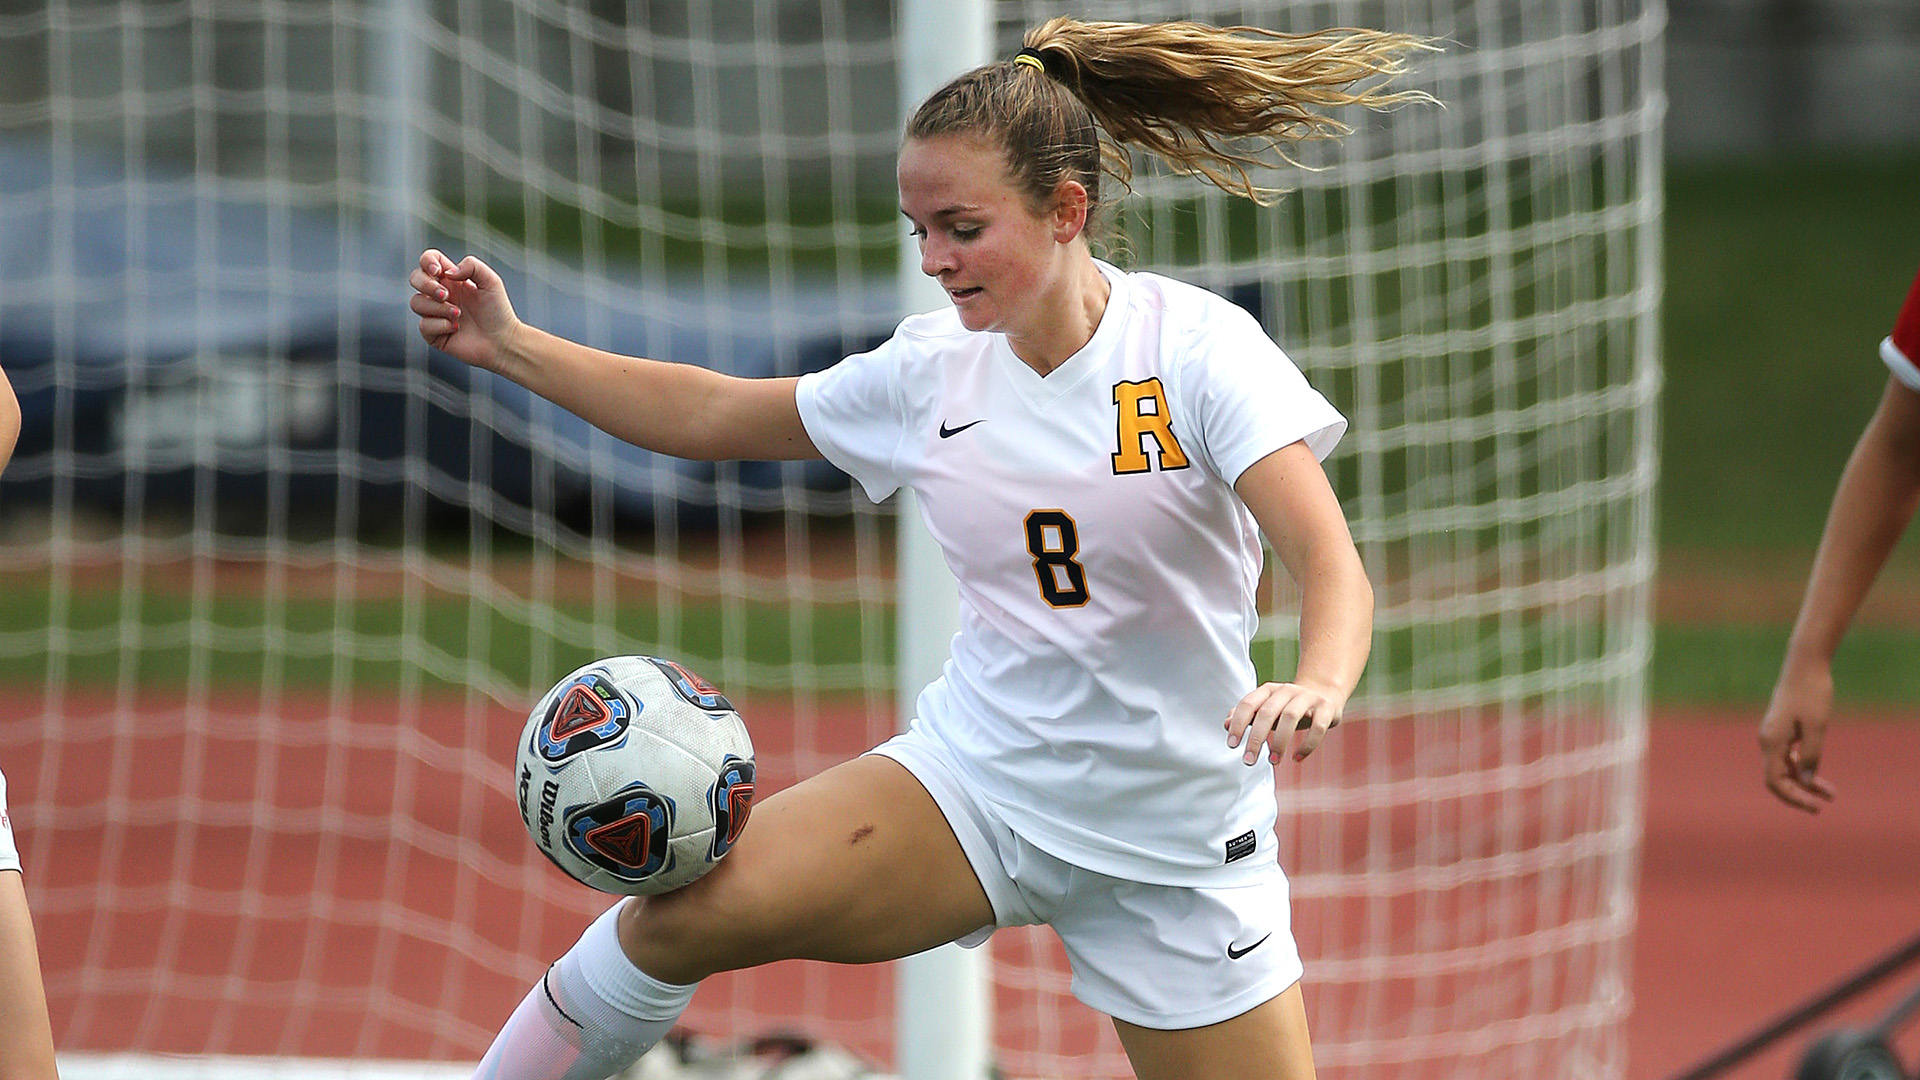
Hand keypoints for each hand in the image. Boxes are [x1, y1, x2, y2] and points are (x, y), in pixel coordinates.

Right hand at [409, 249, 521, 371]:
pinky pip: (424, 325)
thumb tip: (447, 272)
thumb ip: (471, 265)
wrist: (502, 341)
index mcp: (452, 279)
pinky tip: (457, 328)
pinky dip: (441, 325)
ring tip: (459, 315)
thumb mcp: (491, 281)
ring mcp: (435, 314)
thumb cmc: (498, 311)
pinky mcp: (433, 333)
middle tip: (446, 295)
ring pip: (416, 302)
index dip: (427, 261)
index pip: (428, 260)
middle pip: (415, 278)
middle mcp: (441, 294)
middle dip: (426, 284)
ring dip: (437, 308)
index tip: (438, 272)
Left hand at [1226, 681, 1345, 764]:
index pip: (1248, 704)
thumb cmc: (1289, 706)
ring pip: (1290, 717)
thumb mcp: (1267, 709)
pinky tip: (1297, 758)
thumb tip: (1225, 724)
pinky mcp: (1326, 708)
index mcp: (1269, 690)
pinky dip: (1307, 745)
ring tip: (1272, 761)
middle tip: (1248, 760)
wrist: (1324, 692)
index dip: (1238, 723)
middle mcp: (1287, 690)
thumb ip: (1247, 715)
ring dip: (1279, 742)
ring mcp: (1308, 698)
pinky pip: (1317, 727)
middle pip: (1267, 712)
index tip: (1232, 744)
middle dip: (1256, 738)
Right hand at [1757, 665, 1838, 811]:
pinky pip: (1788, 756)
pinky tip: (1819, 773)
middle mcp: (1768, 741)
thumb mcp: (1817, 728)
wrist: (1804, 666)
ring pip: (1785, 768)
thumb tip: (1806, 781)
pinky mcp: (1781, 730)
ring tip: (1830, 794)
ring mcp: (1773, 735)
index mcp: (1772, 742)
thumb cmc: (1812, 694)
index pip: (1776, 781)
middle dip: (1799, 793)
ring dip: (1805, 782)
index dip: (1794, 797)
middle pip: (1778, 778)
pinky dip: (1802, 767)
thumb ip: (1811, 756)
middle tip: (1822, 806)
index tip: (1815, 806)